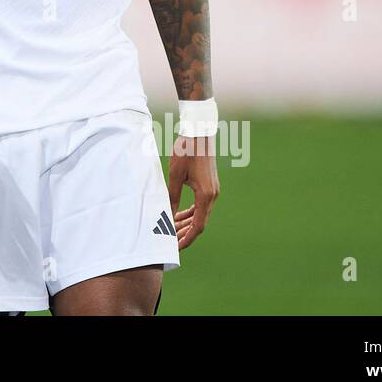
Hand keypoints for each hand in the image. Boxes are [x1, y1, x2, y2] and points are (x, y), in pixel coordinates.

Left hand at [167, 133, 218, 249]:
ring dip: (187, 223)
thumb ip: (172, 197)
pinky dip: (192, 212)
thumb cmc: (186, 151)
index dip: (187, 238)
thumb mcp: (175, 175)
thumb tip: (168, 216)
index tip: (176, 247)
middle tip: (170, 241)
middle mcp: (213, 196)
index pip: (198, 226)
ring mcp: (213, 191)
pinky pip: (202, 205)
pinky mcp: (210, 186)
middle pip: (200, 222)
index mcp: (206, 195)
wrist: (199, 134)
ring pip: (201, 214)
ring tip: (172, 229)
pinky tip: (180, 214)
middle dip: (185, 233)